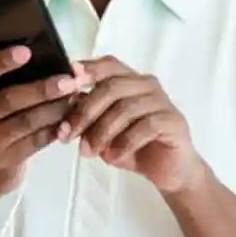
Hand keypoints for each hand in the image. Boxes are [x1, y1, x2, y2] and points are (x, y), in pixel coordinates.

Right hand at [0, 46, 81, 199]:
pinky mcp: (4, 162)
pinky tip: (69, 120)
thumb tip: (40, 62)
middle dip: (44, 88)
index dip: (2, 61)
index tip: (26, 51)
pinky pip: (36, 141)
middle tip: (70, 80)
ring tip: (75, 97)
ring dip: (55, 108)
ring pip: (28, 121)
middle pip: (11, 99)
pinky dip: (54, 129)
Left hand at [61, 56, 204, 194]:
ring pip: (125, 108)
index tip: (66, 81)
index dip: (88, 69)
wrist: (167, 171)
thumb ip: (87, 116)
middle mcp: (147, 85)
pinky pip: (145, 126)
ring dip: (101, 132)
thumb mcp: (102, 131)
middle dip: (85, 112)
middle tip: (68, 135)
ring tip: (88, 152)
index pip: (108, 65)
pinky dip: (123, 143)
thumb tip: (62, 108)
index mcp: (129, 80)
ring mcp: (162, 101)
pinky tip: (112, 157)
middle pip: (111, 87)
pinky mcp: (172, 121)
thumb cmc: (132, 147)